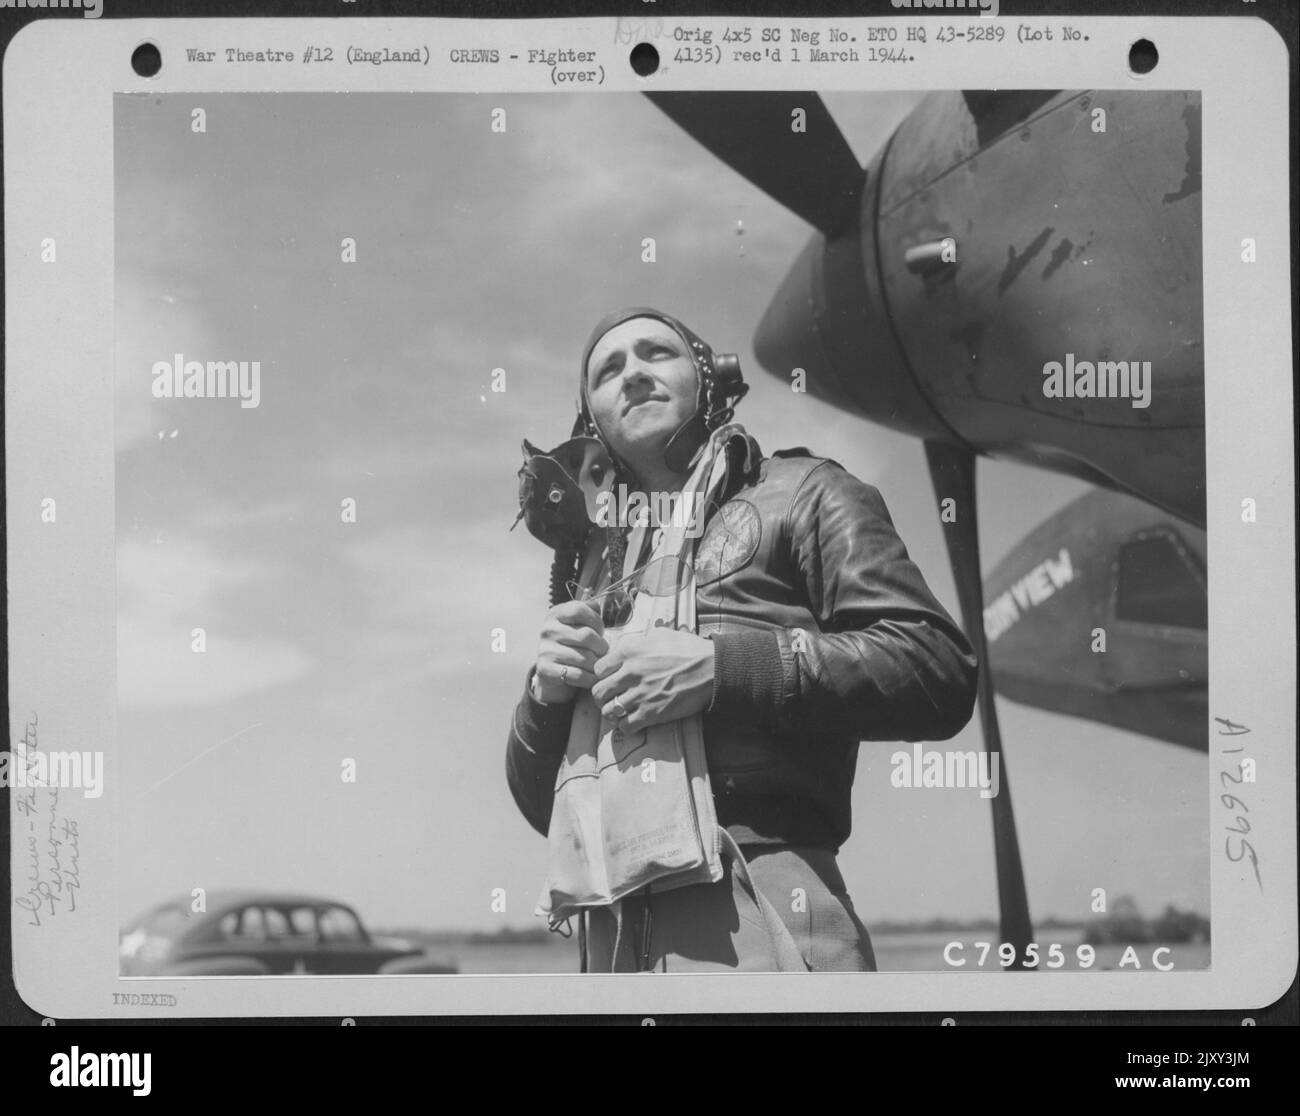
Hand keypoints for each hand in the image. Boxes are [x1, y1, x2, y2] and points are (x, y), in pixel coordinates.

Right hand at [532, 600, 607, 704]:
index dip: (596, 621)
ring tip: (598, 665)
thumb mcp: (580, 624)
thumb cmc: (574, 644)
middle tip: (602, 652)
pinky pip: (577, 675)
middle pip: (585, 635)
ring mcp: (544, 650)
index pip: (579, 610)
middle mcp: (548, 630)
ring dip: (596, 664)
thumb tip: (596, 607)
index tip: (600, 631)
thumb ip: (590, 611)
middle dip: (601, 646)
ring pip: (584, 658)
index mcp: (556, 614)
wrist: (555, 672)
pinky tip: (592, 677)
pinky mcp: (545, 669)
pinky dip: (589, 678)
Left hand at [591, 625, 714, 731]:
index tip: (609, 680)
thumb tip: (623, 649)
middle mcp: (631, 672)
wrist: (712, 668)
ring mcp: (640, 695)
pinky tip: (631, 721)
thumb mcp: (658, 636)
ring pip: (608, 711)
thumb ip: (636, 643)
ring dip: (611, 713)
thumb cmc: (688, 649)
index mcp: (630, 651)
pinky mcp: (652, 713)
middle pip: (599, 691)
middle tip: (609, 698)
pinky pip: (625, 726)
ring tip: (619, 711)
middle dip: (601, 696)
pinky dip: (625, 726)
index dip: (602, 676)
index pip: (598, 669)